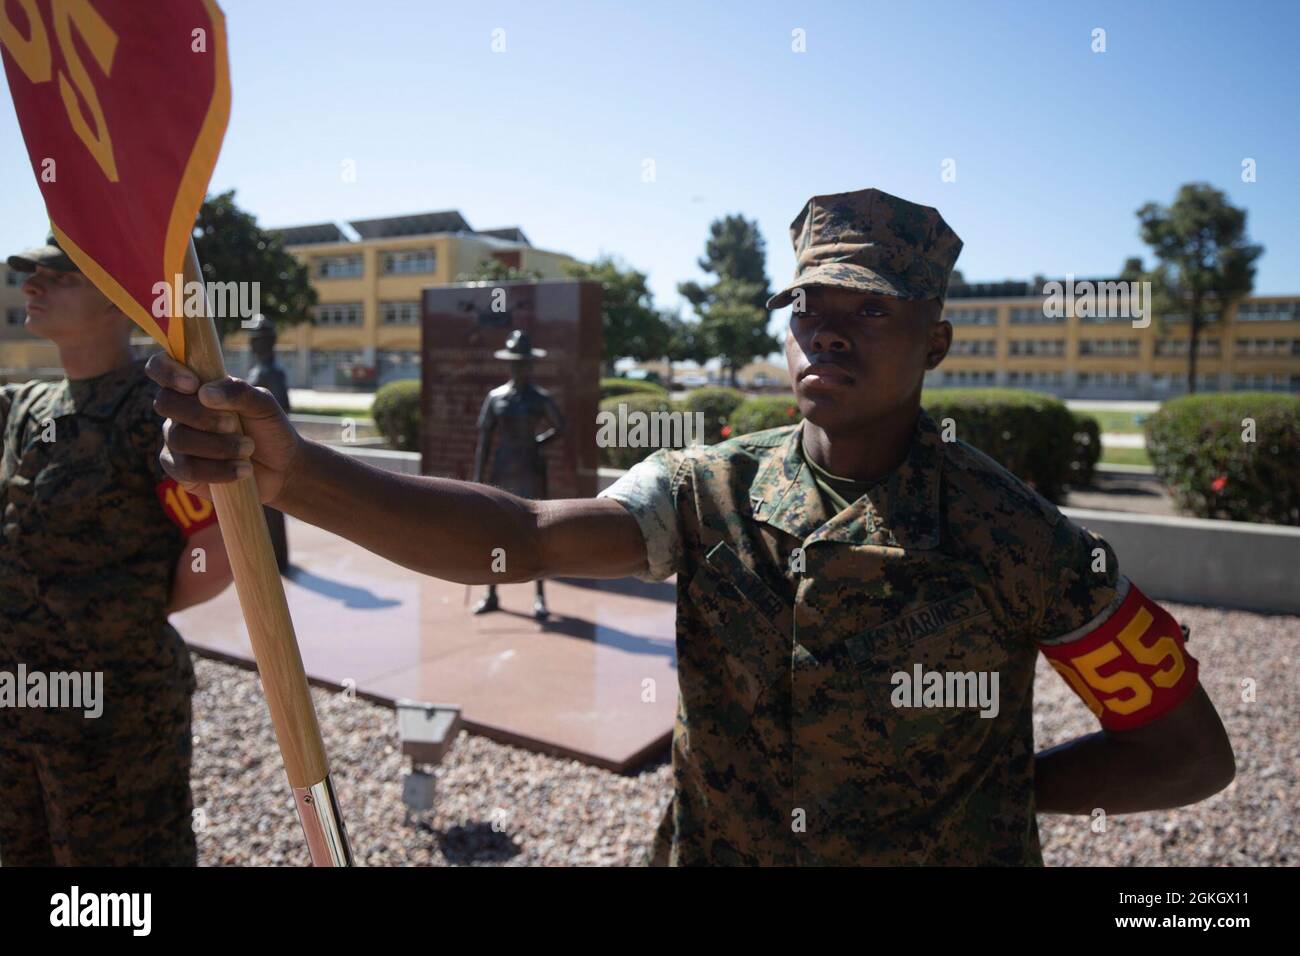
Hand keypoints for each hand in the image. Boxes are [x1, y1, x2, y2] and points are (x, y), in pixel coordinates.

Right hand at [145, 352, 304, 505]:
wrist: (281, 468)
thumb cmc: (269, 429)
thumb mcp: (264, 405)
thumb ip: (239, 391)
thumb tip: (205, 393)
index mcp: (196, 386)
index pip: (161, 366)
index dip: (167, 371)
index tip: (194, 384)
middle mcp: (180, 411)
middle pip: (165, 402)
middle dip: (201, 415)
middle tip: (234, 424)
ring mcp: (176, 440)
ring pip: (178, 438)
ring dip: (218, 445)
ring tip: (248, 449)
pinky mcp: (181, 470)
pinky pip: (186, 469)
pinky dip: (218, 469)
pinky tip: (242, 470)